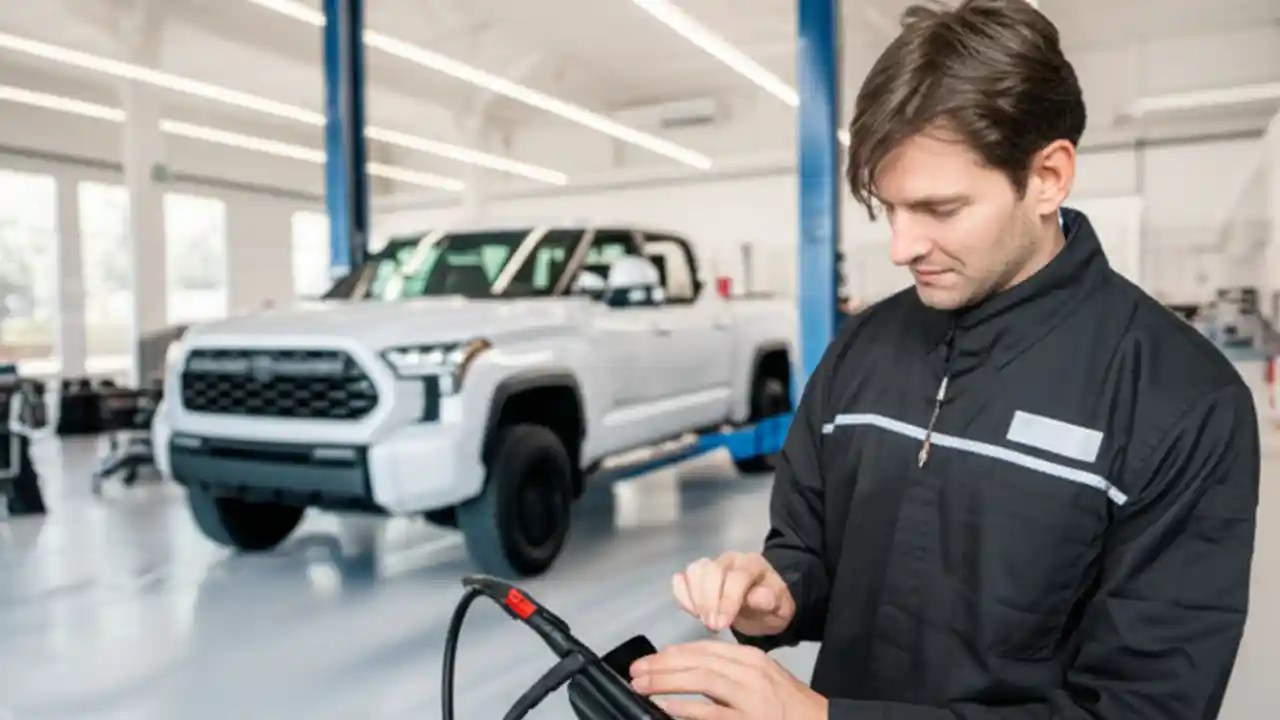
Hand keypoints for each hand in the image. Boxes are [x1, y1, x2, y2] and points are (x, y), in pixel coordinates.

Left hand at [630, 640, 826, 719]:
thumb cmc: (790, 708)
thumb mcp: (762, 680)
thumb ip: (730, 673)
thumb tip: (689, 674)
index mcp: (752, 658)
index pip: (705, 648)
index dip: (673, 653)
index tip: (651, 660)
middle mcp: (751, 672)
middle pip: (698, 660)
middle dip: (662, 665)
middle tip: (636, 672)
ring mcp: (751, 698)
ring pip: (702, 680)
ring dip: (666, 681)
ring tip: (642, 685)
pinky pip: (711, 713)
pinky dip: (686, 708)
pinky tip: (667, 708)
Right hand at [673, 552, 794, 634]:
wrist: (764, 603)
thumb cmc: (770, 606)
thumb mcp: (780, 608)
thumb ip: (770, 601)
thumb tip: (755, 598)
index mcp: (753, 564)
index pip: (736, 577)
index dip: (727, 601)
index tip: (722, 626)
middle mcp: (730, 560)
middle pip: (711, 570)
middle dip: (708, 601)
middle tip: (712, 626)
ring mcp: (711, 564)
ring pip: (694, 571)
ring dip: (695, 599)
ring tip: (704, 620)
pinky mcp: (697, 575)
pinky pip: (681, 579)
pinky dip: (682, 596)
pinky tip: (694, 612)